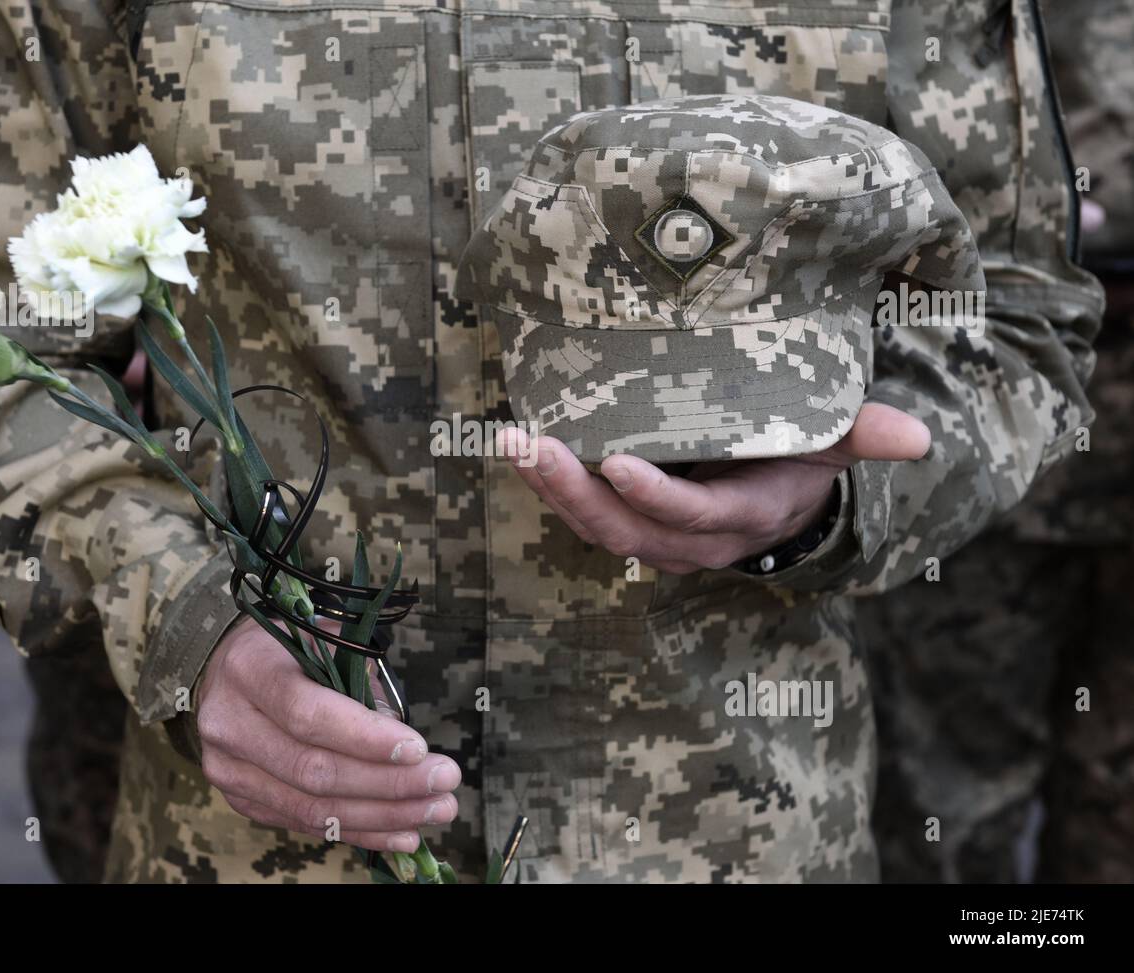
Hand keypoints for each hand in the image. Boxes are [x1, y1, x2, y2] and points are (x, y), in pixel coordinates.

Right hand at [196, 615, 460, 853]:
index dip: (365, 738)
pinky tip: (402, 832)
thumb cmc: (286, 650)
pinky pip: (305, 824)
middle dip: (388, 783)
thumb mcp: (322, 640)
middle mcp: (229, 723)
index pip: (308, 714)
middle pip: (314, 769)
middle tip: (444, 782)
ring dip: (383, 815)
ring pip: (312, 807)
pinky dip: (359, 831)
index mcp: (250, 669)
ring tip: (435, 810)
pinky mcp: (240, 800)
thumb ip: (361, 683)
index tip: (419, 749)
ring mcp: (228, 769)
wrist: (222, 671)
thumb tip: (407, 745)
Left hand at [499, 402, 929, 573]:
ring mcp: (656, 536)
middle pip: (625, 530)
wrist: (780, 496)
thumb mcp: (835, 446)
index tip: (615, 462)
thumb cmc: (803, 459)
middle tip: (529, 445)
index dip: (656, 496)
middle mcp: (692, 540)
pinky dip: (550, 484)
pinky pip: (585, 512)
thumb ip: (864, 437)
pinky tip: (519, 446)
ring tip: (511, 442)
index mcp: (741, 518)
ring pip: (596, 526)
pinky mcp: (631, 522)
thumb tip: (918, 439)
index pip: (694, 515)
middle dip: (574, 492)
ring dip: (549, 488)